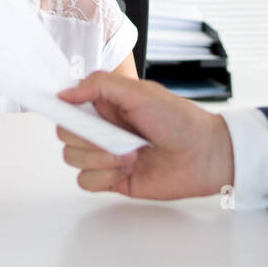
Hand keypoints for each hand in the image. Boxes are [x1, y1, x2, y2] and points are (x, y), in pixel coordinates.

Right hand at [56, 72, 233, 200]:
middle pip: (66, 134)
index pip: (69, 105)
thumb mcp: (140, 92)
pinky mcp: (112, 179)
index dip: (63, 109)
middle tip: (114, 136)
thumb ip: (100, 85)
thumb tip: (65, 93)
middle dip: (87, 137)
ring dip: (100, 158)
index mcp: (107, 104)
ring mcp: (106, 155)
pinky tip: (126, 170)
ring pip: (72, 158)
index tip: (67, 113)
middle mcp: (103, 128)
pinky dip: (103, 177)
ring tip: (131, 154)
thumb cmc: (180, 121)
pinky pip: (85, 181)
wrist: (204, 155)